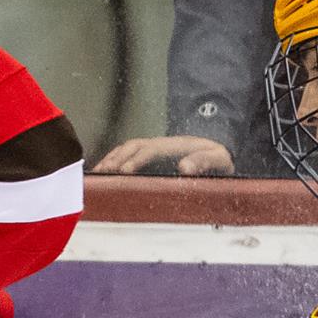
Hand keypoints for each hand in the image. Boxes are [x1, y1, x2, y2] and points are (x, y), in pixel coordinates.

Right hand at [90, 135, 234, 176]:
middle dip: (117, 158)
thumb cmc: (219, 158)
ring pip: (127, 148)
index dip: (137, 159)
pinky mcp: (152, 154)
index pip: (150, 149)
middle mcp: (162, 143)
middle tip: (103, 173)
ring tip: (97, 172)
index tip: (125, 171)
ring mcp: (155, 147)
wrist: (220, 153)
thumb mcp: (219, 159)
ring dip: (112, 158)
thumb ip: (204, 161)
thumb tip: (184, 167)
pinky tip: (104, 170)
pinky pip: (128, 153)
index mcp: (176, 145)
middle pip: (133, 146)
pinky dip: (114, 159)